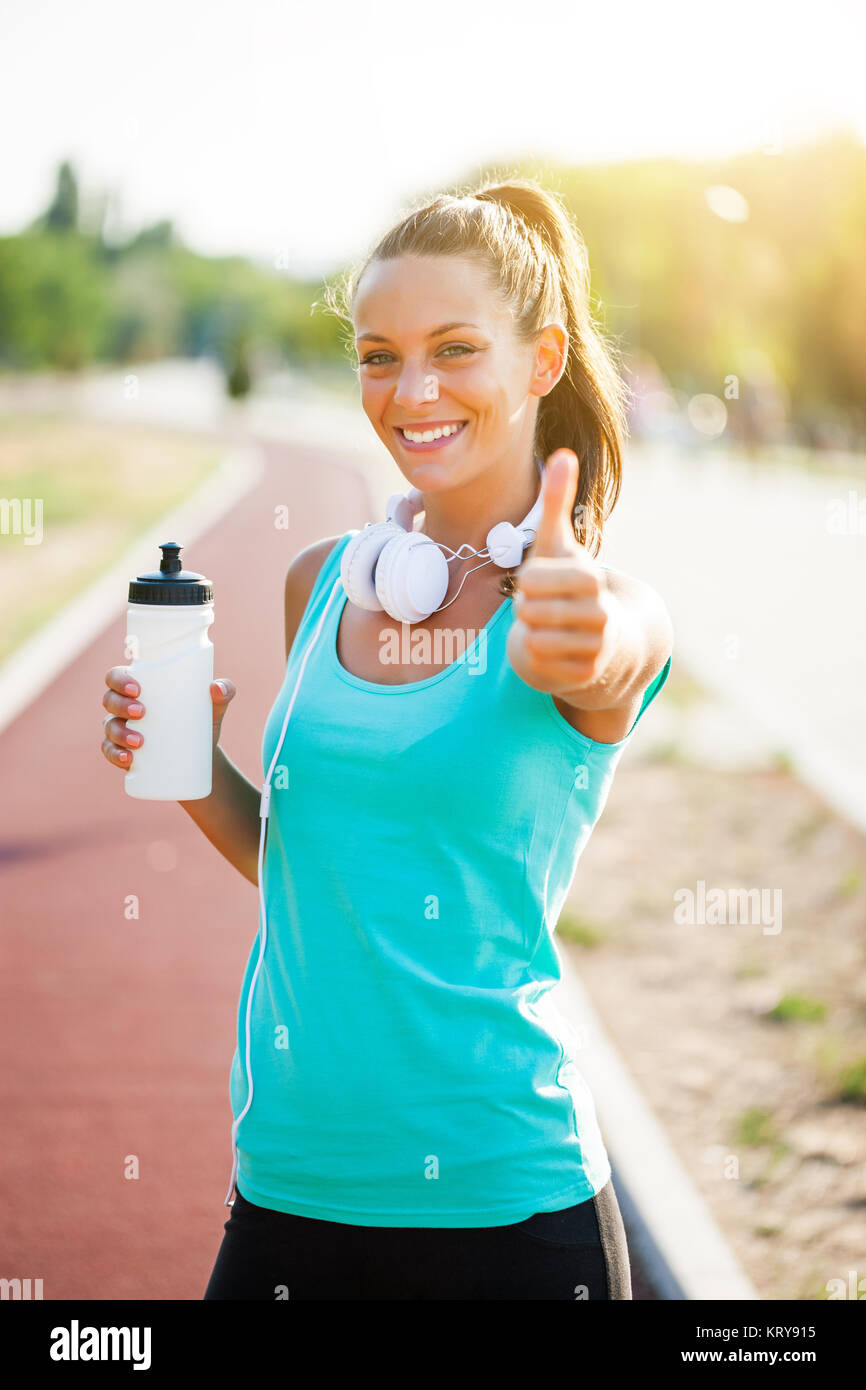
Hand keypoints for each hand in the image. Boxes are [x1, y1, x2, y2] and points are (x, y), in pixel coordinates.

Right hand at [101, 669, 236, 769]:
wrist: (202, 757)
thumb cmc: (202, 720)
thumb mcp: (215, 706)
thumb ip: (224, 691)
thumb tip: (217, 688)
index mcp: (139, 687)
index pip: (116, 676)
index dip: (119, 679)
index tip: (137, 689)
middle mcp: (124, 706)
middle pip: (109, 699)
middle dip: (120, 705)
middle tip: (142, 713)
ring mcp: (121, 729)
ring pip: (109, 727)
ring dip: (119, 733)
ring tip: (139, 741)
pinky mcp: (123, 751)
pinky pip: (109, 752)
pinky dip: (115, 755)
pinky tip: (127, 759)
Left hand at [506, 449, 618, 695]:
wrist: (595, 638)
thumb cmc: (565, 585)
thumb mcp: (556, 545)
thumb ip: (557, 502)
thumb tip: (563, 453)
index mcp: (591, 580)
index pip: (536, 580)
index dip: (527, 583)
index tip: (532, 583)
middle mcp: (601, 614)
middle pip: (533, 611)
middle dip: (525, 609)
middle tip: (533, 607)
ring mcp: (595, 647)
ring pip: (536, 640)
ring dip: (529, 634)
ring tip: (541, 626)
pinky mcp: (584, 675)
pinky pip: (541, 666)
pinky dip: (535, 658)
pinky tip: (547, 649)